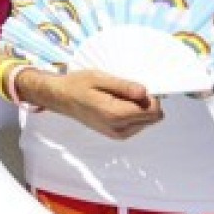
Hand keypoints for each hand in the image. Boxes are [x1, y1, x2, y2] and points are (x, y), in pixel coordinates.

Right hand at [24, 68, 163, 139]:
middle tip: (125, 91)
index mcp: (115, 114)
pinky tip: (116, 105)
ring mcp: (119, 134)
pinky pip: (139, 124)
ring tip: (117, 97)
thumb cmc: (77, 85)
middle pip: (153, 117)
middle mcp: (119, 128)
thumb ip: (124, 86)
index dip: (150, 96)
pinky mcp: (117, 135)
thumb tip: (145, 93)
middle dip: (144, 102)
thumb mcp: (99, 78)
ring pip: (147, 121)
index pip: (153, 110)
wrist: (61, 98)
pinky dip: (133, 113)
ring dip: (138, 108)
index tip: (134, 87)